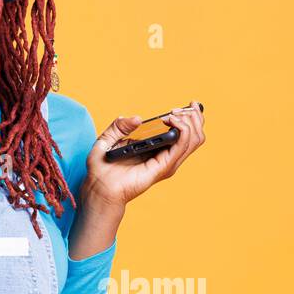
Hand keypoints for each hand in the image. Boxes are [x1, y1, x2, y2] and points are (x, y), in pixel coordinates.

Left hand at [82, 100, 205, 207]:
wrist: (99, 186)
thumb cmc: (102, 168)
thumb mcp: (107, 140)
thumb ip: (119, 126)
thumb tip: (137, 118)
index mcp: (156, 148)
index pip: (184, 133)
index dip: (189, 117)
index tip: (182, 106)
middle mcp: (166, 155)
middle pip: (195, 135)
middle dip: (194, 116)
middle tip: (180, 108)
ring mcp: (167, 162)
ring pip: (194, 139)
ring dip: (189, 121)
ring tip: (174, 114)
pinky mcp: (164, 166)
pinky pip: (182, 146)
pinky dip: (181, 129)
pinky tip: (171, 121)